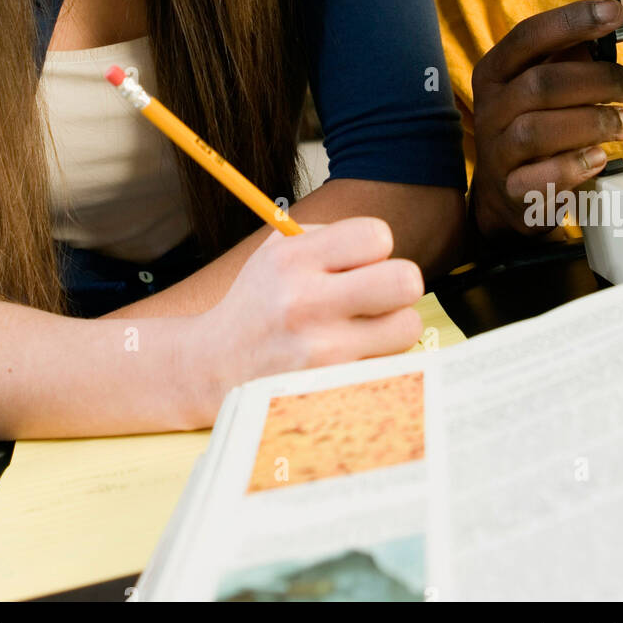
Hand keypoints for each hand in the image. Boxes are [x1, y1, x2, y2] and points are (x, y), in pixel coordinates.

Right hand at [196, 217, 423, 414]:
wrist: (215, 365)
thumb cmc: (259, 304)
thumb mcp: (275, 253)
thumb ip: (329, 239)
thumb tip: (382, 246)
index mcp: (292, 260)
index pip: (375, 236)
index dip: (377, 248)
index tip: (362, 262)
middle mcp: (305, 303)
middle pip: (405, 280)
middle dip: (399, 284)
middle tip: (379, 294)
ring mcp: (321, 351)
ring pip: (407, 326)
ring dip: (392, 326)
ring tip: (361, 328)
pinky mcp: (331, 387)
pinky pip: (391, 364)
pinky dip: (379, 359)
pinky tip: (351, 356)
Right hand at [469, 0, 622, 237]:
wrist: (503, 193)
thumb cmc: (530, 128)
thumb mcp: (539, 88)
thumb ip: (568, 58)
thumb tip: (608, 24)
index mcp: (495, 73)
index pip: (528, 36)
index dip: (572, 21)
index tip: (613, 14)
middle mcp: (491, 108)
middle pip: (541, 84)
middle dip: (598, 81)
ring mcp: (497, 151)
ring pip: (538, 130)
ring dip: (592, 122)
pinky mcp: (511, 190)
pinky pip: (540, 177)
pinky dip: (574, 165)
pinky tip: (598, 157)